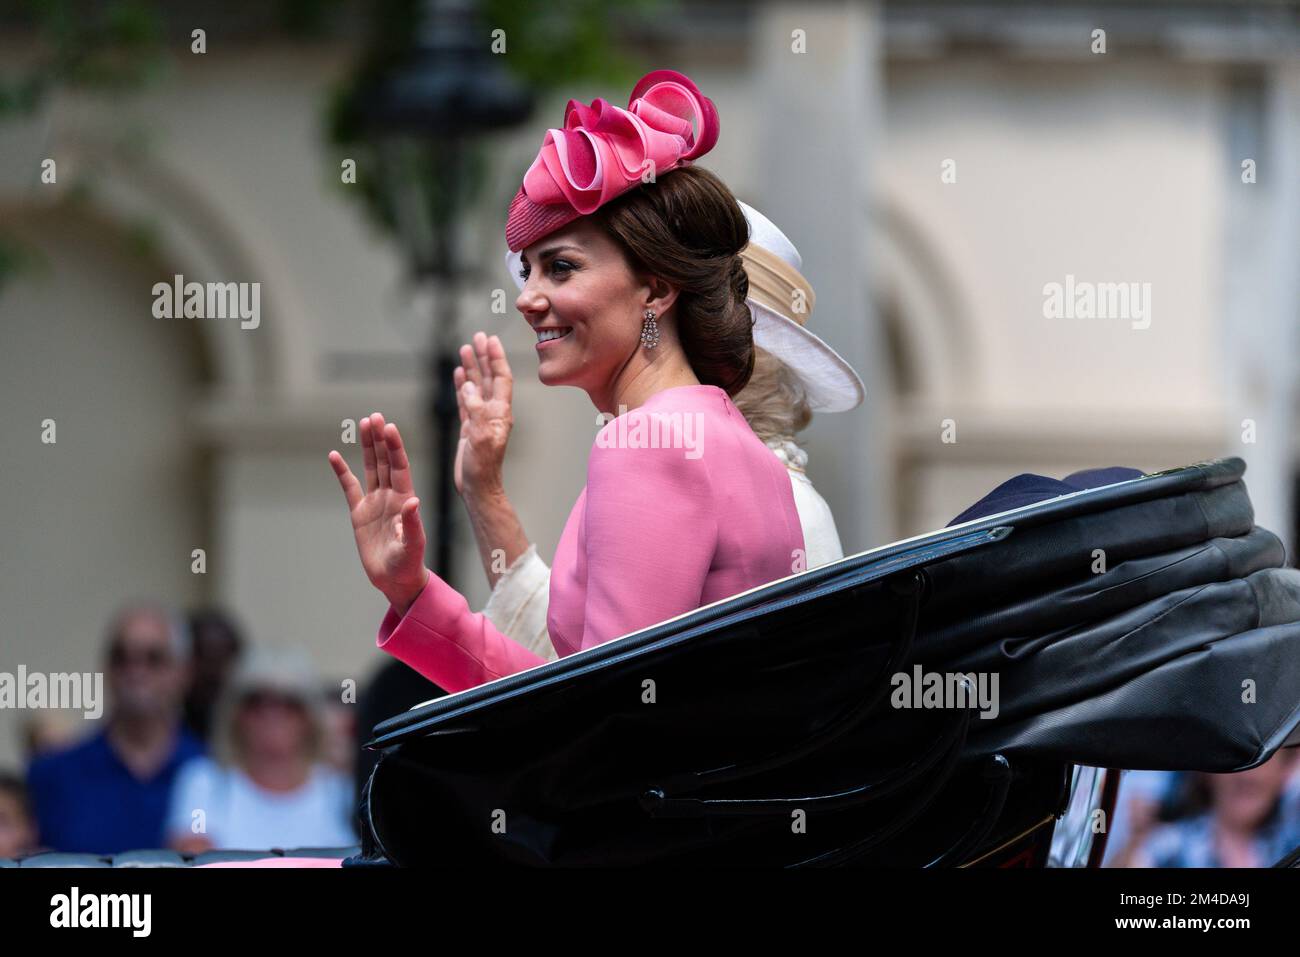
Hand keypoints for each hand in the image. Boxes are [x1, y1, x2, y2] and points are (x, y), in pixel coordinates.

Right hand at [328, 412, 430, 615]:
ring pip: (370, 468)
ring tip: (363, 424)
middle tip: (375, 417)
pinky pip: (349, 488)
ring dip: (367, 447)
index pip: (400, 467)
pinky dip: (342, 472)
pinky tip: (334, 455)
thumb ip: (412, 524)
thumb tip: (413, 502)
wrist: (395, 580)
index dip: (395, 447)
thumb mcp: (413, 545)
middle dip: (380, 439)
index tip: (389, 427)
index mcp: (405, 499)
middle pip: (385, 461)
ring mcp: (375, 502)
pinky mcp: (360, 513)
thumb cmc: (409, 563)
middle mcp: (391, 496)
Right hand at [453, 331, 513, 500]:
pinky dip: (462, 386)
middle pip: (489, 377)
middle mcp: (493, 412)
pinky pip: (466, 400)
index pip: (501, 378)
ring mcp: (481, 418)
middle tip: (477, 336)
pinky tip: (459, 375)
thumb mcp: (481, 436)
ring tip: (465, 349)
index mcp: (501, 412)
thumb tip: (469, 387)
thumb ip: (476, 410)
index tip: (490, 339)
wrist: (477, 486)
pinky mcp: (470, 427)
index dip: (496, 358)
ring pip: (477, 386)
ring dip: (472, 368)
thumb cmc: (483, 466)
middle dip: (484, 357)